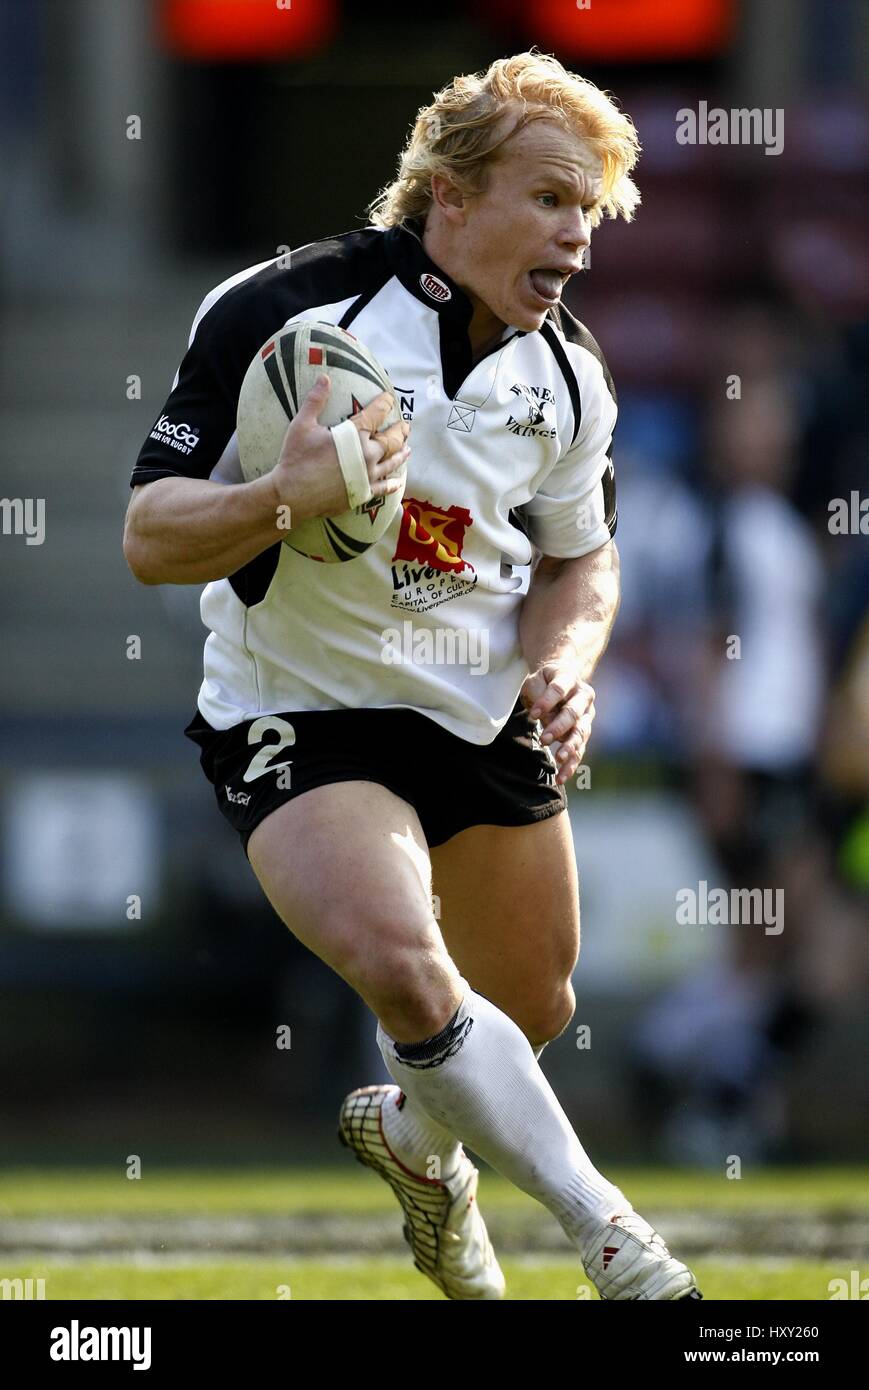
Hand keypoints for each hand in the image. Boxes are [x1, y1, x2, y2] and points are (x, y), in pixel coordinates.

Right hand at [273, 376, 409, 520]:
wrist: (293, 495)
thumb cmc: (296, 458)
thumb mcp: (302, 425)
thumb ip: (315, 400)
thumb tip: (324, 377)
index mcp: (354, 435)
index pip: (375, 414)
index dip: (384, 404)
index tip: (389, 399)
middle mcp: (367, 455)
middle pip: (390, 440)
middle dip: (399, 431)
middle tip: (405, 426)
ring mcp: (367, 476)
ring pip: (391, 463)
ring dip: (401, 454)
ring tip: (408, 449)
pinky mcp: (363, 494)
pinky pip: (383, 488)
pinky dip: (392, 484)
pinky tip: (398, 483)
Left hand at [520, 662, 595, 784]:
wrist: (561, 679)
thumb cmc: (544, 681)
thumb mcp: (536, 680)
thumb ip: (539, 695)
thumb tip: (543, 718)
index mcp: (570, 678)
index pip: (558, 689)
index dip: (546, 702)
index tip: (532, 715)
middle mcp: (583, 697)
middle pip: (573, 713)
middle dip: (559, 727)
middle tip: (544, 739)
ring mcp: (586, 715)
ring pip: (581, 733)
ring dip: (570, 747)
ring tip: (560, 758)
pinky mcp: (584, 732)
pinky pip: (580, 749)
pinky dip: (571, 764)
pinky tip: (561, 777)